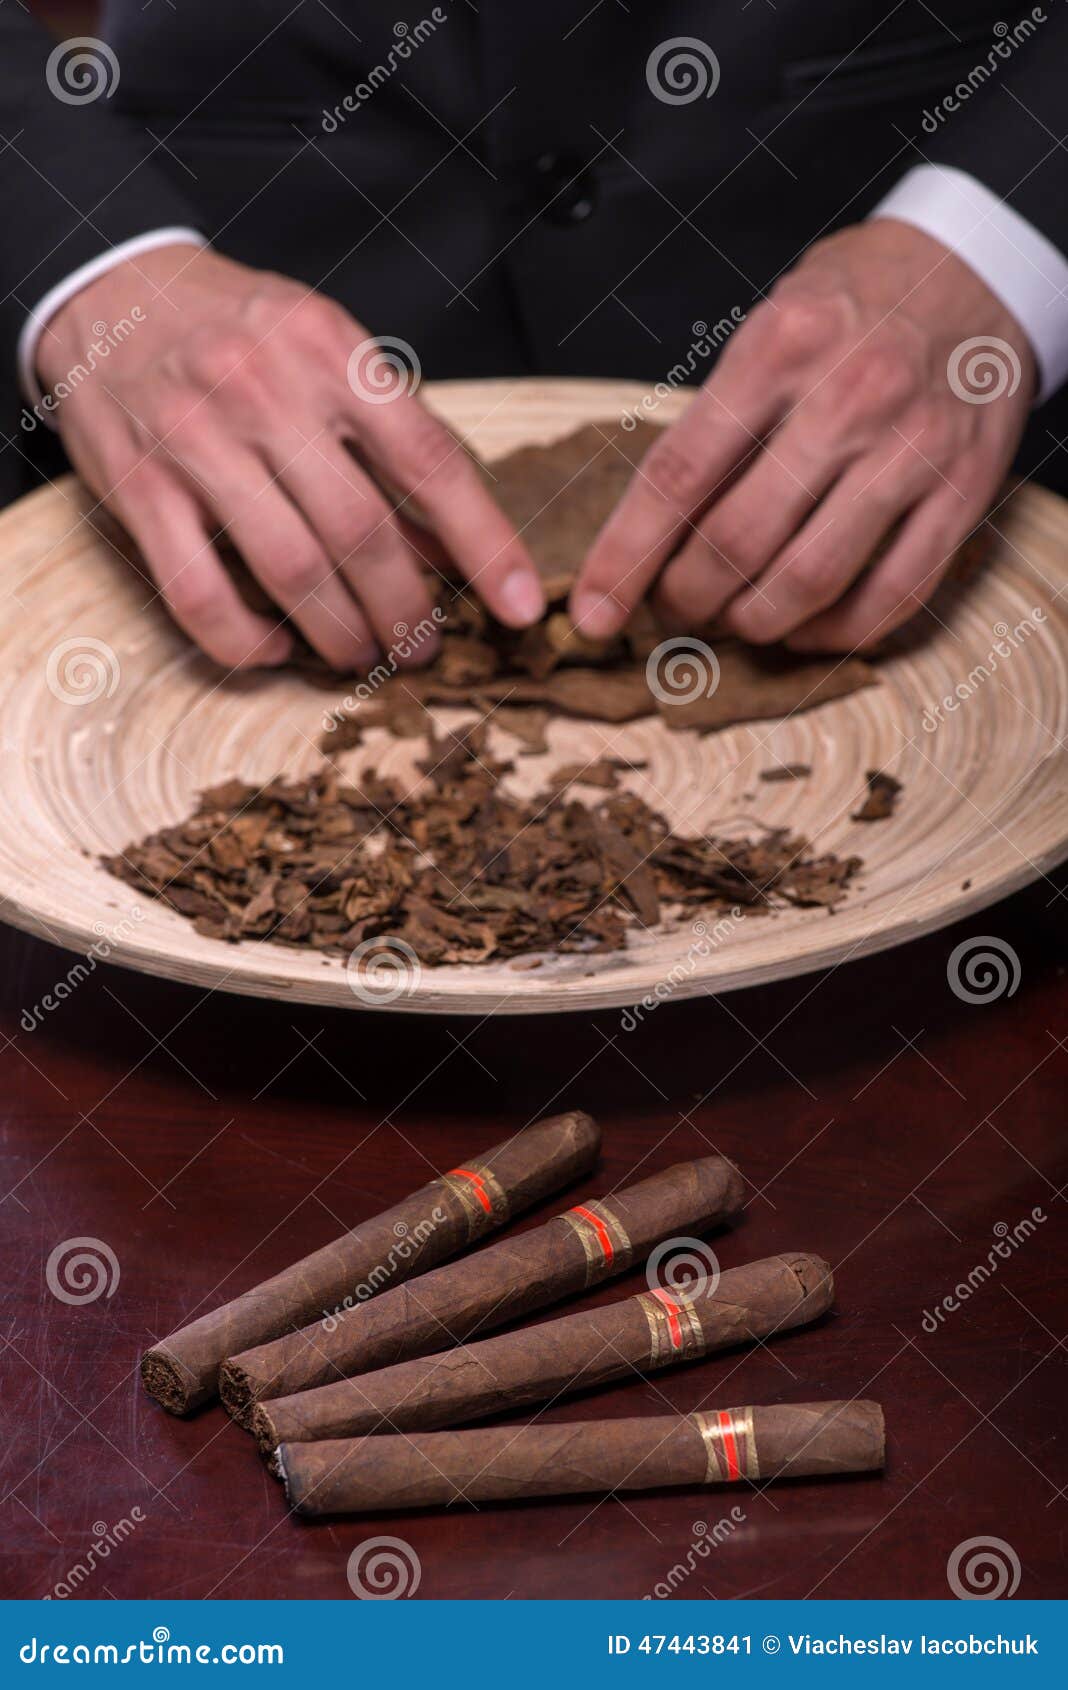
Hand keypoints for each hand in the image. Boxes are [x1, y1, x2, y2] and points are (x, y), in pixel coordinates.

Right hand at [37, 245, 543, 668]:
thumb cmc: (239, 331)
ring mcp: (196, 442)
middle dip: (406, 609)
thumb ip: (392, 442)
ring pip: (290, 570)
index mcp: (329, 351)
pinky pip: (199, 594)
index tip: (519, 603)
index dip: (484, 542)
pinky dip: (245, 640)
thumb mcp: (327, 354)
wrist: (111, 292)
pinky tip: (275, 650)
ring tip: (361, 657)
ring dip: (339, 634)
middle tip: (423, 649)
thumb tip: (453, 546)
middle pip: (362, 531)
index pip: (429, 461)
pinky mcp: (139, 489)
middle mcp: (264, 391)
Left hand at [570, 221, 1034, 651]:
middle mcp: (850, 397)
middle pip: (737, 542)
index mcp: (781, 347)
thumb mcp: (770, 327)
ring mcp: (914, 449)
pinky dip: (836, 633)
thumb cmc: (853, 306)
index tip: (595, 612)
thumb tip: (648, 536)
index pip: (679, 476)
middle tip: (676, 608)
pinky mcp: (966, 492)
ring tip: (736, 619)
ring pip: (809, 582)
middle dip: (688, 599)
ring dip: (756, 623)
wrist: (978, 272)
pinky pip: (892, 597)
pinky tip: (806, 628)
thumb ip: (717, 422)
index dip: (627, 557)